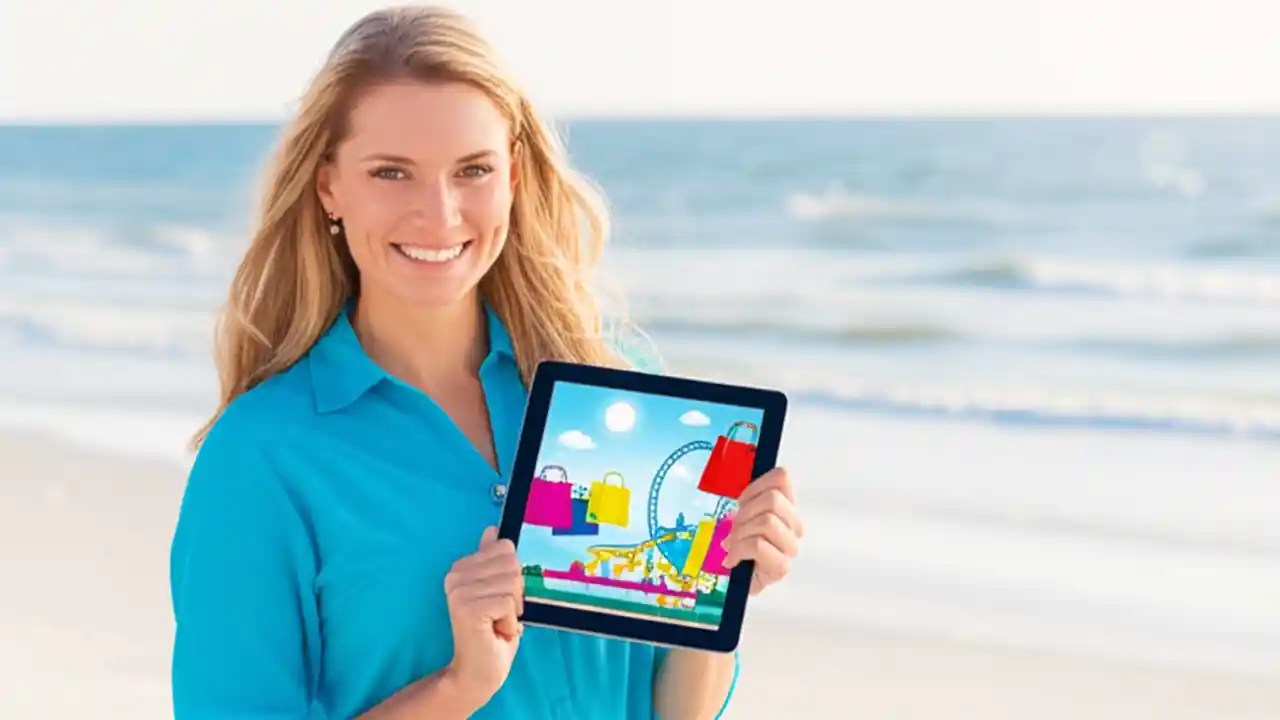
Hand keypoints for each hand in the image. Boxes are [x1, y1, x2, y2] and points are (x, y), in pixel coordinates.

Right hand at [443, 526, 523, 707]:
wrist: (478, 672)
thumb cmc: (493, 631)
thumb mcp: (498, 591)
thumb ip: (493, 561)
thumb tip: (492, 529)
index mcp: (461, 567)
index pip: (505, 548)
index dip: (513, 576)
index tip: (500, 599)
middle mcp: (455, 575)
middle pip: (512, 564)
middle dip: (515, 592)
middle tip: (500, 614)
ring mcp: (459, 592)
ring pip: (512, 584)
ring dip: (513, 609)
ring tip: (497, 623)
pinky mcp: (467, 609)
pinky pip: (508, 603)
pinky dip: (510, 621)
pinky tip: (495, 631)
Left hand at [721, 466, 803, 595]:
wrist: (740, 582)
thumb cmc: (741, 547)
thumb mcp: (742, 515)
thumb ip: (747, 496)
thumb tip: (741, 473)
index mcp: (787, 508)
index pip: (782, 478)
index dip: (755, 486)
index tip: (741, 502)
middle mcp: (793, 526)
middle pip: (773, 500)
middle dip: (745, 512)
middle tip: (734, 529)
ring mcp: (789, 547)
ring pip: (766, 521)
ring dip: (741, 533)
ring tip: (733, 545)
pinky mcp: (781, 568)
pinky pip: (758, 545)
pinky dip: (739, 550)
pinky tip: (733, 559)